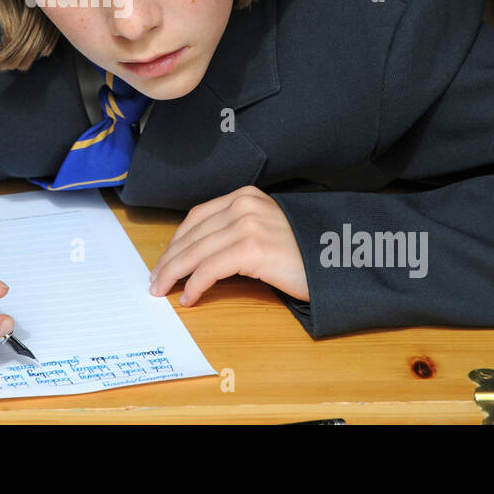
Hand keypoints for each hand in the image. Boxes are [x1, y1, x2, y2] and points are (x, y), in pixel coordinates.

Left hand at [148, 186, 307, 305]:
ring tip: (163, 290)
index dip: (176, 240)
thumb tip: (198, 255)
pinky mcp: (252, 249)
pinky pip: (210, 269)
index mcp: (245, 197)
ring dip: (174, 273)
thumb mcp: (266, 228)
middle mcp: (244, 206)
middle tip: (156, 279)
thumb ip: (236, 231)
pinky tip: (189, 297)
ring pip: (195, 252)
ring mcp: (248, 225)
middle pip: (192, 234)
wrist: (338, 261)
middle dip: (169, 259)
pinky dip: (194, 285)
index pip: (197, 217)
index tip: (165, 258)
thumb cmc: (304, 252)